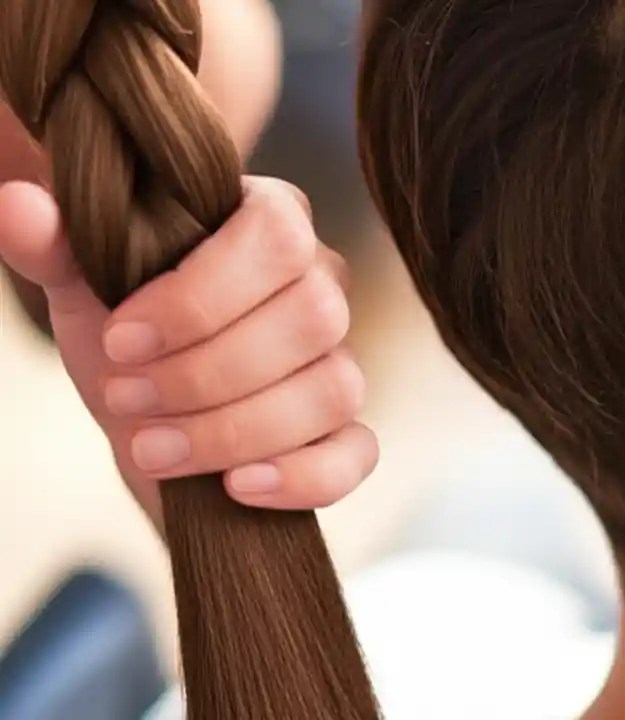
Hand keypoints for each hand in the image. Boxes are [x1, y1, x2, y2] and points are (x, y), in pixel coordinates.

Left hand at [0, 177, 378, 526]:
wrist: (143, 418)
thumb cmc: (125, 338)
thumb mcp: (81, 288)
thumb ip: (56, 246)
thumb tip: (20, 205)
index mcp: (272, 224)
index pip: (276, 237)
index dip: (202, 295)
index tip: (122, 338)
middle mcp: (323, 285)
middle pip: (312, 317)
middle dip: (208, 372)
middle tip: (125, 397)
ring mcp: (341, 360)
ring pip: (331, 390)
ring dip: (235, 430)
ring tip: (152, 449)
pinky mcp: (344, 432)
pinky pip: (356, 455)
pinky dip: (303, 476)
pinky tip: (238, 487)